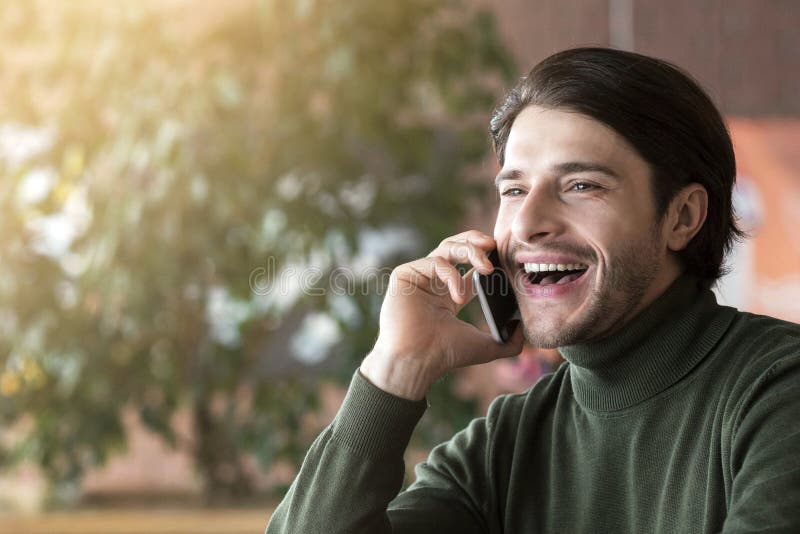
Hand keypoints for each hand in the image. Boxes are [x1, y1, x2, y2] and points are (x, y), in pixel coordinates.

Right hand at [360, 230, 523, 399]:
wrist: (418, 361)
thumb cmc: (446, 356)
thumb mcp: (486, 347)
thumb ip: (509, 342)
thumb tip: (522, 328)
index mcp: (449, 295)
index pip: (470, 267)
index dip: (488, 257)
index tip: (504, 259)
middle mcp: (434, 283)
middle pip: (458, 248)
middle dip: (478, 242)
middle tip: (495, 245)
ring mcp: (420, 277)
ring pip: (447, 247)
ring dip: (470, 251)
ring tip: (487, 266)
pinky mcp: (406, 274)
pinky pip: (435, 262)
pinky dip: (452, 275)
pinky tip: (457, 296)